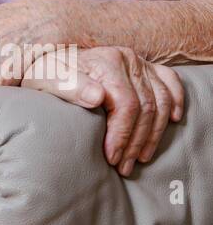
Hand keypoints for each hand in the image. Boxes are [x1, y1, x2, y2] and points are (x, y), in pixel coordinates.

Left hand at [20, 45, 184, 176]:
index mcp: (105, 60)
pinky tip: (173, 120)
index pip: (126, 104)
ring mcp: (139, 62)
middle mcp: (127, 58)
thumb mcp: (47, 81)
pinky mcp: (147, 67)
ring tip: (140, 157)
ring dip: (154, 133)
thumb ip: (70, 87)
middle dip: (136, 142)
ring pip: (161, 101)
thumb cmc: (48, 75)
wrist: (52, 64)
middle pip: (145, 107)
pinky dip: (175, 101)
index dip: (122, 135)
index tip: (111, 158)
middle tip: (124, 166)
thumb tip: (97, 96)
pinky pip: (171, 82)